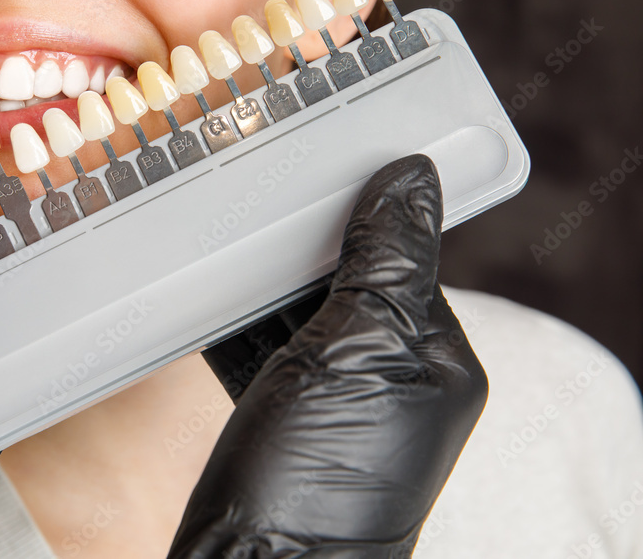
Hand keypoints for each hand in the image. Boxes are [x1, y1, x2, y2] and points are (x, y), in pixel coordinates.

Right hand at [169, 155, 488, 557]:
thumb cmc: (319, 475)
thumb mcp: (361, 348)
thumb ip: (385, 261)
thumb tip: (411, 177)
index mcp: (432, 358)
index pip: (403, 257)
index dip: (364, 213)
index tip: (325, 167)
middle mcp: (388, 377)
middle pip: (346, 280)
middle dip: (305, 246)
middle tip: (261, 198)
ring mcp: (331, 398)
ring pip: (298, 312)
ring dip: (264, 280)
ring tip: (228, 239)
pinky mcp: (280, 415)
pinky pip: (262, 346)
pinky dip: (237, 320)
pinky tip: (212, 293)